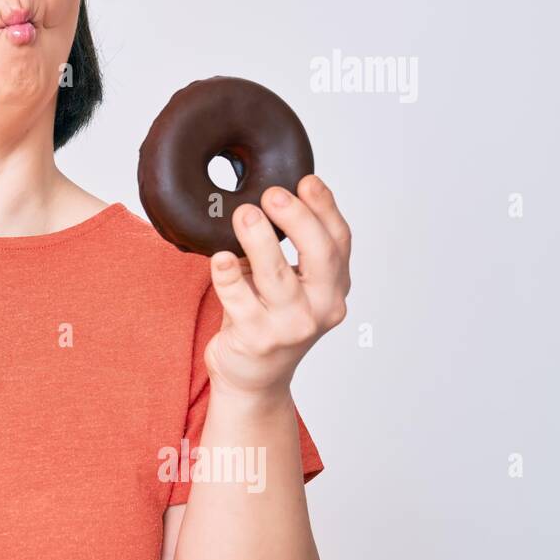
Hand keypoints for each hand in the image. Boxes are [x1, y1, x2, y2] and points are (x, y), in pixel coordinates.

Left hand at [205, 174, 351, 401]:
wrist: (254, 379)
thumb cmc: (268, 320)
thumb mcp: (289, 284)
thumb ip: (287, 250)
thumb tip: (264, 199)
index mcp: (333, 287)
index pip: (339, 241)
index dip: (325, 208)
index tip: (306, 180)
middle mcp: (321, 308)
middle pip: (320, 255)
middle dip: (298, 218)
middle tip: (273, 193)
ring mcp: (291, 327)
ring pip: (278, 278)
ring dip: (260, 241)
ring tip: (244, 213)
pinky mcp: (258, 340)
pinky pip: (240, 302)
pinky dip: (228, 277)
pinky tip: (219, 258)